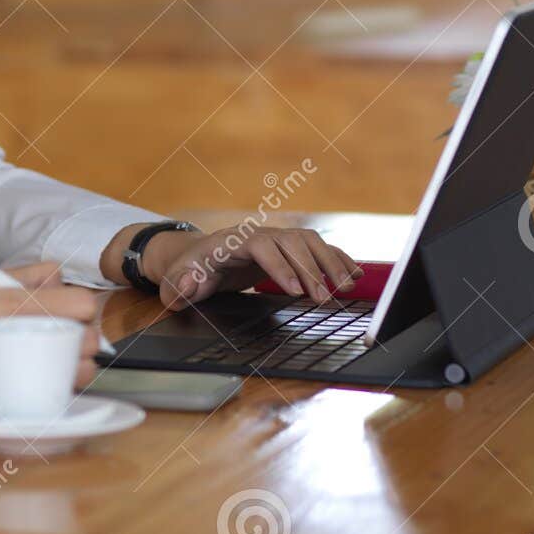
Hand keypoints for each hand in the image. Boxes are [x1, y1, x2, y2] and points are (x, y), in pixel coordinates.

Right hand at [0, 262, 103, 408]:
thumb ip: (26, 276)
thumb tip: (62, 279)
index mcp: (8, 302)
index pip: (81, 304)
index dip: (81, 305)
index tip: (71, 307)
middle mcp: (15, 338)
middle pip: (87, 339)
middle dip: (85, 336)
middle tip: (68, 333)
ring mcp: (16, 374)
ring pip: (79, 372)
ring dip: (77, 364)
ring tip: (59, 356)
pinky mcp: (12, 401)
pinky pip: (56, 393)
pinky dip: (58, 385)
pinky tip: (43, 375)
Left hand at [143, 225, 362, 309]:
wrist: (200, 256)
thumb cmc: (191, 269)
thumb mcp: (178, 278)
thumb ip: (178, 285)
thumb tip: (188, 284)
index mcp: (232, 241)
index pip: (260, 245)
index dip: (279, 265)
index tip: (293, 289)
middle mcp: (259, 235)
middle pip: (291, 242)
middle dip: (310, 269)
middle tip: (323, 299)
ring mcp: (277, 239)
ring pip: (310, 242)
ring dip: (330, 263)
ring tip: (345, 288)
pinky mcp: (289, 249)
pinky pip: (318, 249)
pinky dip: (338, 259)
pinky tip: (355, 275)